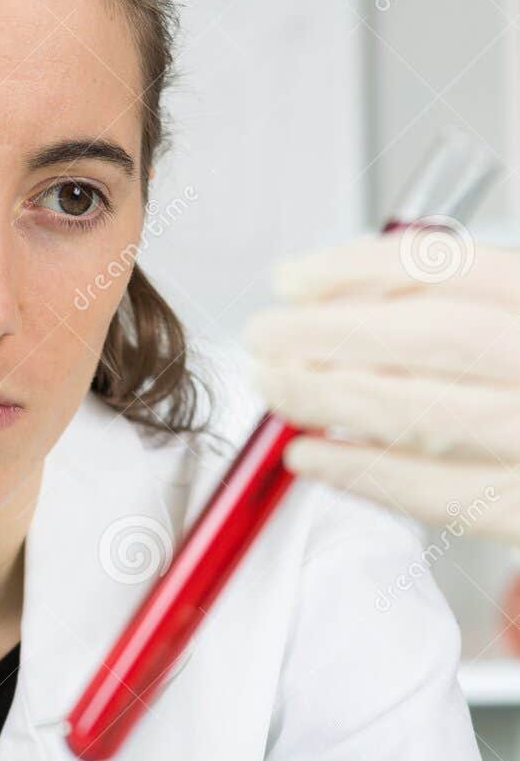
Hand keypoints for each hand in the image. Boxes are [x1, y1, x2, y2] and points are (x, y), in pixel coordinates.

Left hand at [242, 231, 519, 540]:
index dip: (358, 270)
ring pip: (422, 412)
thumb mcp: (515, 328)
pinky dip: (361, 472)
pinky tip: (310, 457)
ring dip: (331, 400)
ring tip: (276, 390)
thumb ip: (469, 312)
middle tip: (266, 337)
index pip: (451, 269)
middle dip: (329, 335)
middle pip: (428, 338)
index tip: (293, 279)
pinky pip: (435, 491)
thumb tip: (349, 302)